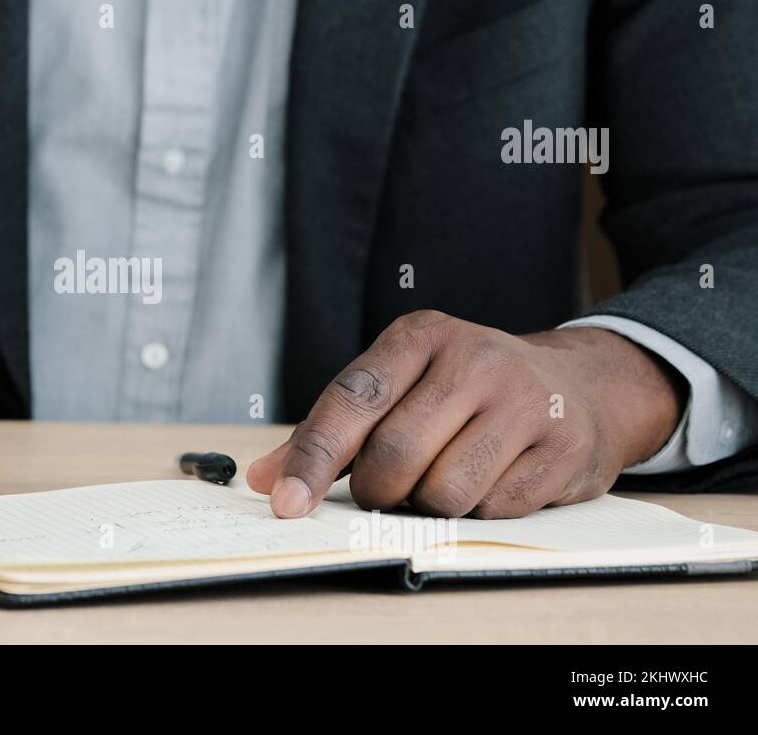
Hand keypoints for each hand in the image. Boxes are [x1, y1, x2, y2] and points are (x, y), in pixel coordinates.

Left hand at [248, 310, 685, 518]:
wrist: (581, 386)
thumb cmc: (466, 393)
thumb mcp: (400, 388)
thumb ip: (331, 432)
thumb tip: (267, 480)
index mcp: (422, 336)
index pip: (352, 401)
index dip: (312, 458)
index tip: (286, 503)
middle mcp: (475, 358)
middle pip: (394, 457)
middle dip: (378, 491)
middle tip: (386, 489)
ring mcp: (526, 401)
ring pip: (444, 493)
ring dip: (430, 505)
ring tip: (445, 476)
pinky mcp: (563, 446)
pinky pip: (493, 511)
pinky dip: (479, 511)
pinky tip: (493, 479)